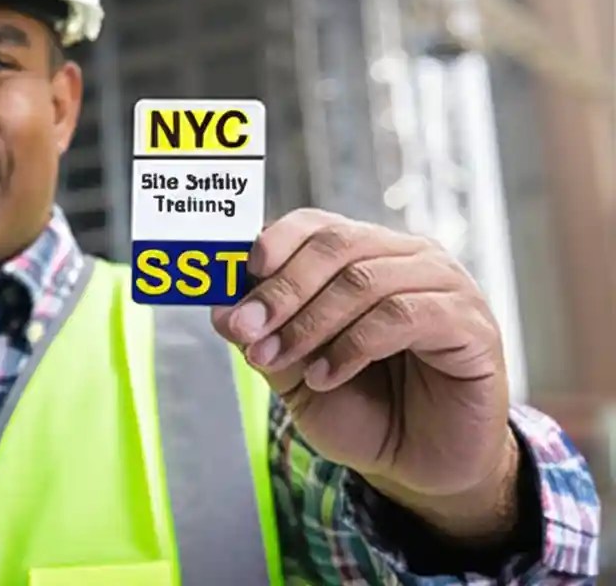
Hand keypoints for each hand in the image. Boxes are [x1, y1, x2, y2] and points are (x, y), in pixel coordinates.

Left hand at [210, 208, 517, 541]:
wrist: (418, 466)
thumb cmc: (362, 410)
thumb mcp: (296, 375)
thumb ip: (264, 338)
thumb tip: (220, 308)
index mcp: (365, 255)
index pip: (317, 224)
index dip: (274, 243)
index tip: (237, 274)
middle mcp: (406, 258)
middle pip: (336, 245)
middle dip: (282, 289)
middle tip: (247, 328)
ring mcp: (444, 285)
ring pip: (364, 280)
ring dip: (309, 323)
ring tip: (277, 359)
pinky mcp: (471, 324)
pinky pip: (403, 316)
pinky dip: (353, 346)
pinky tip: (326, 376)